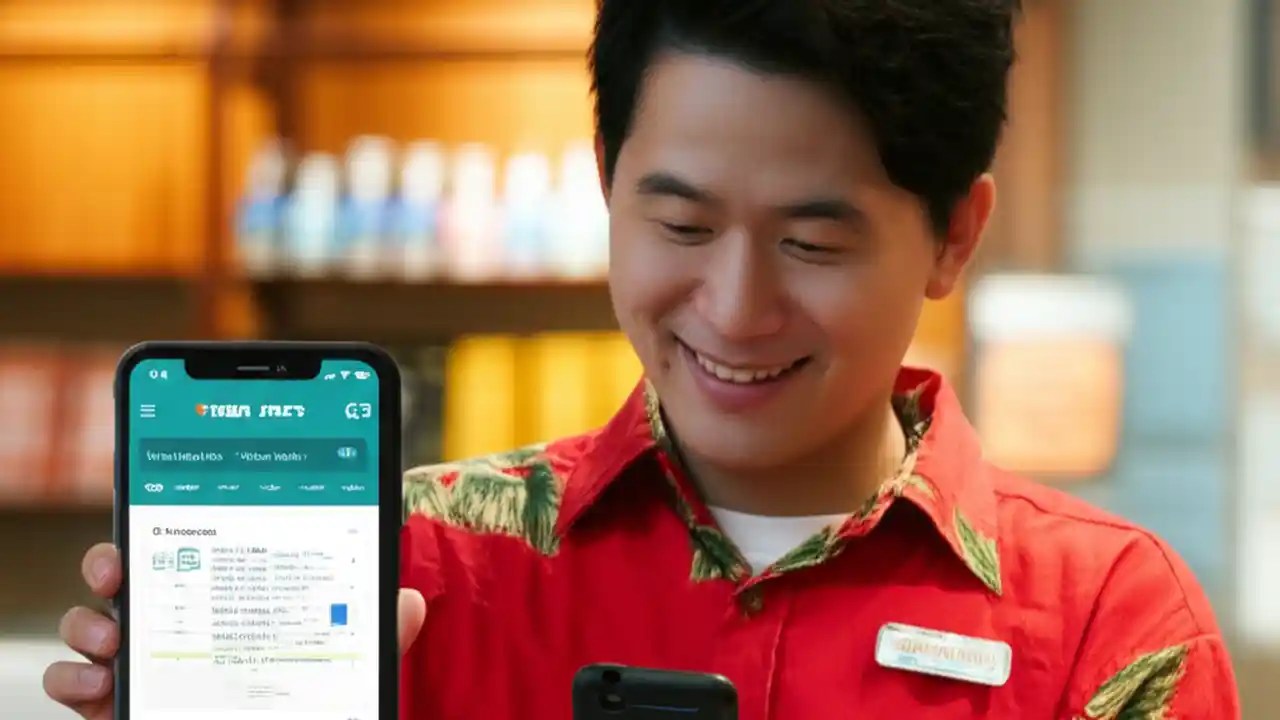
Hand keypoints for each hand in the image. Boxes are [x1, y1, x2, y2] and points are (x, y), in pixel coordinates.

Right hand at [44, 542, 427, 719]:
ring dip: (86, 621)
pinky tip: (97, 682)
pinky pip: (74, 683)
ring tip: (114, 637)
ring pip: (90, 622)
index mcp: (227, 592)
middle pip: (128, 571)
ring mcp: (146, 660)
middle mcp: (179, 620)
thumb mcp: (342, 662)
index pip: (192, 542)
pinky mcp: (118, 703)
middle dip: (108, 559)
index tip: (159, 515)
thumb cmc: (302, 699)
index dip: (168, 520)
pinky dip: (72, 679)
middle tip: (118, 571)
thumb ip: (373, 630)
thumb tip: (413, 599)